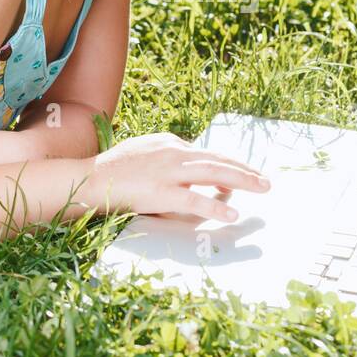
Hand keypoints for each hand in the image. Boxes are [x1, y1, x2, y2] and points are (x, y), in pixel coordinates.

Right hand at [87, 132, 270, 222]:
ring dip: (243, 181)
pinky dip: (216, 206)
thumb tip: (188, 158)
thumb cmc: (113, 169)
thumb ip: (167, 153)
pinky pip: (195, 200)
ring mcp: (169, 172)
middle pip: (218, 159)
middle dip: (246, 169)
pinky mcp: (161, 193)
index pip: (207, 154)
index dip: (229, 166)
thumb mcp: (144, 150)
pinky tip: (232, 213)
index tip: (244, 176)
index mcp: (171, 143)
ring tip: (262, 188)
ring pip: (214, 173)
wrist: (90, 179)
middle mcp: (174, 153)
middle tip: (266, 180)